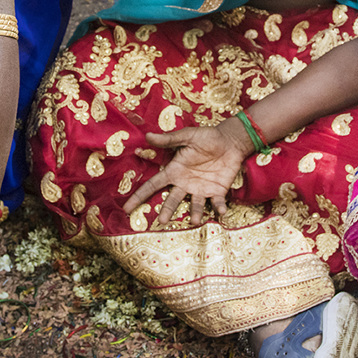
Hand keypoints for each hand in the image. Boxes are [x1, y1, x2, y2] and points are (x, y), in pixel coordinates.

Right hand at [123, 123, 254, 224]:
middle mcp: (185, 184)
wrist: (230, 140)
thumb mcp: (187, 136)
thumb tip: (147, 136)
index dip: (139, 197)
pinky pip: (216, 203)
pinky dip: (218, 207)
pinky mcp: (217, 191)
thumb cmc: (207, 137)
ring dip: (194, 213)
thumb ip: (169, 140)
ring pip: (194, 206)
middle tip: (162, 221)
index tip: (127, 209)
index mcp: (174, 171)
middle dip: (167, 211)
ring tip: (194, 220)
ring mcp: (201, 189)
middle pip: (172, 200)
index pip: (153, 185)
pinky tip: (221, 210)